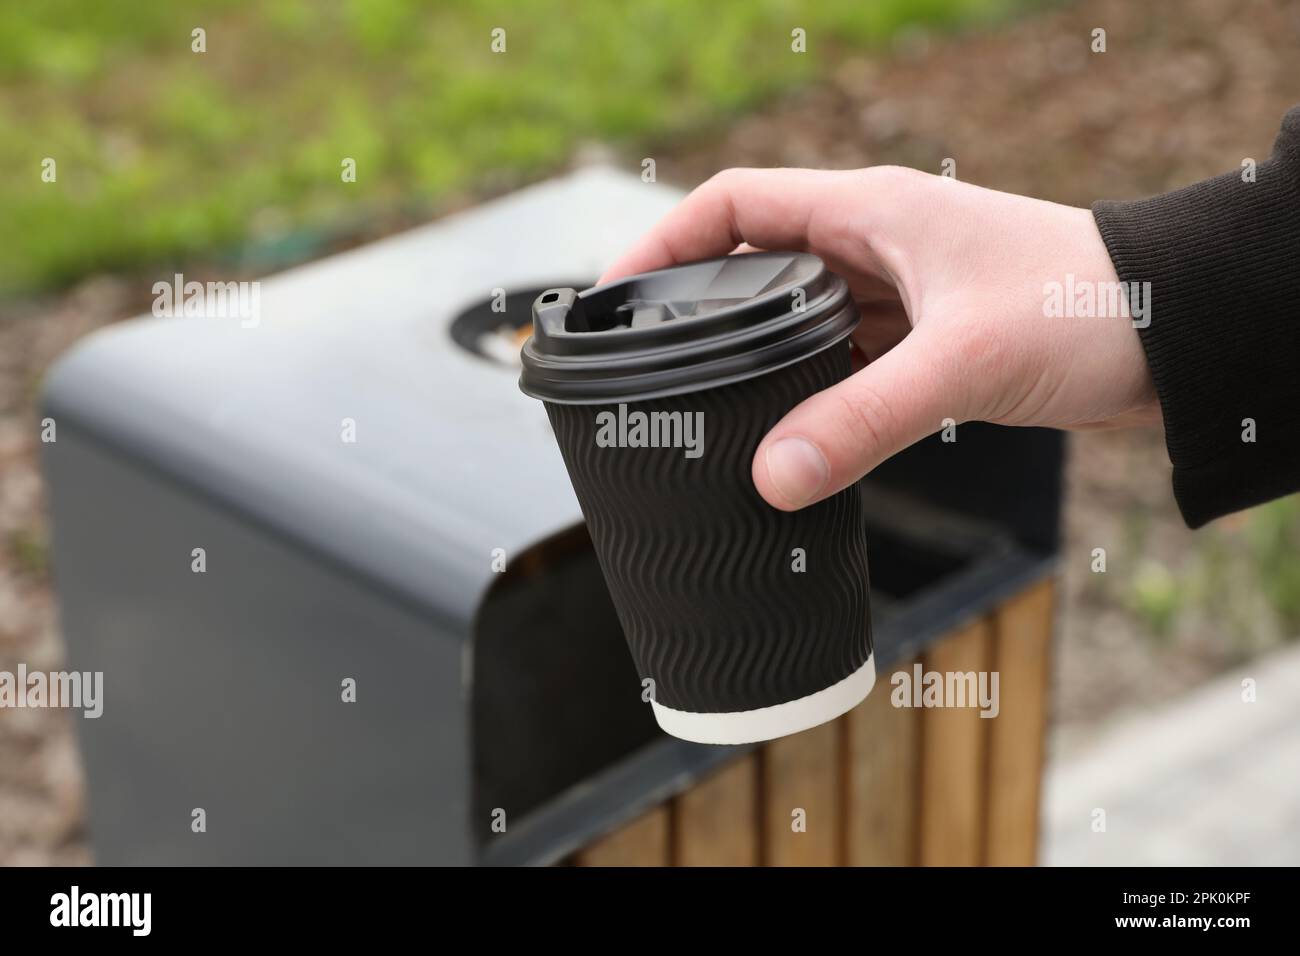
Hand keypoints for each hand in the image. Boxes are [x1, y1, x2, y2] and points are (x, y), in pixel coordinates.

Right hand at [600, 166, 1158, 510]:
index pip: (733, 205)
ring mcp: (899, 292)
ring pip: (799, 318)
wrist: (1174, 332)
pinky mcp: (925, 338)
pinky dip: (811, 390)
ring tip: (704, 406)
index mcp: (869, 212)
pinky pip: (843, 358)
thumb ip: (863, 418)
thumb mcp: (962, 360)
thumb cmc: (1084, 307)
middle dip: (699, 309)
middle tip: (647, 365)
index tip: (612, 296)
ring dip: (757, 357)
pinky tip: (791, 430)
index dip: (662, 242)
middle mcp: (875, 244)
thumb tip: (772, 478)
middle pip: (753, 262)